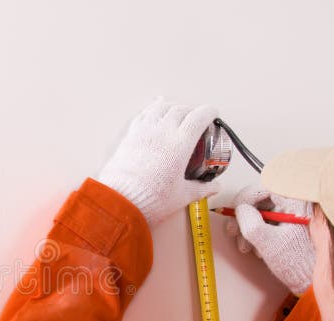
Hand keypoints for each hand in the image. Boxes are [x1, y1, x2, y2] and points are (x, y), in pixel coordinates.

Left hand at [97, 97, 220, 225]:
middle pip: (180, 109)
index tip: (212, 114)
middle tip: (196, 119)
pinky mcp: (130, 136)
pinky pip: (143, 114)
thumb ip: (200, 189)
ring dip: (172, 106)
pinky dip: (152, 109)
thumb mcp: (182, 196)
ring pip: (160, 107)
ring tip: (177, 112)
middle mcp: (162, 133)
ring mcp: (144, 132)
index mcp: (179, 145)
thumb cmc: (149, 199)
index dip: (208, 112)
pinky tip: (153, 111)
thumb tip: (212, 188)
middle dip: (192, 110)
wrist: (120, 201)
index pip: (198, 117)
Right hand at [226, 185, 314, 294]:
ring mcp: (292, 213)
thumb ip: (250, 223)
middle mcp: (295, 203)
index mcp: (296, 202)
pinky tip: (255, 247)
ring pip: (261, 210)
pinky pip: (266, 220)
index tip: (237, 212)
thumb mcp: (269, 243)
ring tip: (245, 245)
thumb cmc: (297, 263)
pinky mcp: (288, 223)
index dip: (246, 198)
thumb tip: (240, 209)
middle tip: (234, 230)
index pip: (265, 186)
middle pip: (261, 199)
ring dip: (247, 227)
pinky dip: (256, 232)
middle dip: (243, 217)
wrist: (310, 279)